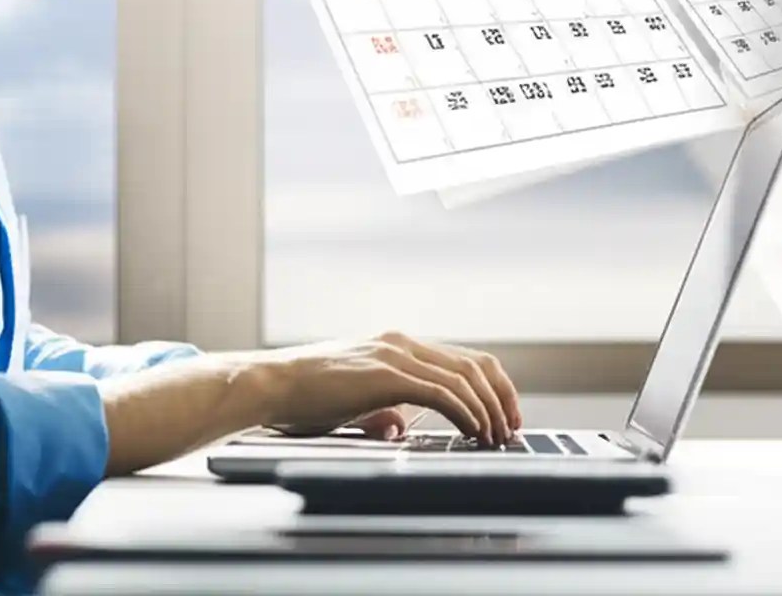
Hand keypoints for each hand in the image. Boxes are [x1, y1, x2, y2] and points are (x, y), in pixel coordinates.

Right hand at [98, 332, 521, 475]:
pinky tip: (472, 431)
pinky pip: (441, 392)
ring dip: (487, 410)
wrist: (270, 386)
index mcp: (399, 346)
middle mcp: (403, 343)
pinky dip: (465, 412)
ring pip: (464, 377)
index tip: (505, 416)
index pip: (464, 360)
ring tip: (495, 437)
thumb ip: (384, 410)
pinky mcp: (385, 374)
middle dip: (502, 398)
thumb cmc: (305, 398)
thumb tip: (403, 426)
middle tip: (511, 430)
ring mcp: (394, 355)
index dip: (493, 388)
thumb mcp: (355, 403)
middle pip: (476, 364)